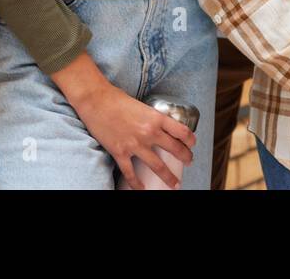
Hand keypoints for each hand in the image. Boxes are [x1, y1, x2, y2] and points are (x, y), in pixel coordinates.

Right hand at [70, 83, 196, 189]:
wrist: (96, 101)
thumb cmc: (119, 100)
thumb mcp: (144, 107)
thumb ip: (154, 119)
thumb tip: (162, 128)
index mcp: (157, 118)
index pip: (182, 131)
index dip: (190, 140)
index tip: (193, 144)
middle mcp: (149, 132)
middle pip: (174, 149)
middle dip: (185, 158)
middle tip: (189, 162)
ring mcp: (135, 144)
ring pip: (157, 166)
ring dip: (168, 177)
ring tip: (175, 184)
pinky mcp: (120, 153)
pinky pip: (131, 173)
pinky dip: (137, 184)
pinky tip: (143, 189)